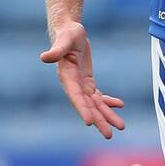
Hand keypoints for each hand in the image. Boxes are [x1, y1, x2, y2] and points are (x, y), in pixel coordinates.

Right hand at [40, 20, 125, 137]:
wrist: (69, 30)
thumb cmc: (66, 34)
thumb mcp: (63, 40)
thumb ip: (56, 50)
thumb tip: (44, 57)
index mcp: (66, 78)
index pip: (75, 96)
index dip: (82, 109)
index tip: (90, 123)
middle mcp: (73, 85)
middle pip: (87, 106)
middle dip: (98, 120)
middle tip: (108, 135)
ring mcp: (81, 85)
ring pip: (95, 104)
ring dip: (107, 115)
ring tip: (120, 126)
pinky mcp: (87, 81)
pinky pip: (98, 95)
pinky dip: (108, 101)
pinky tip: (119, 105)